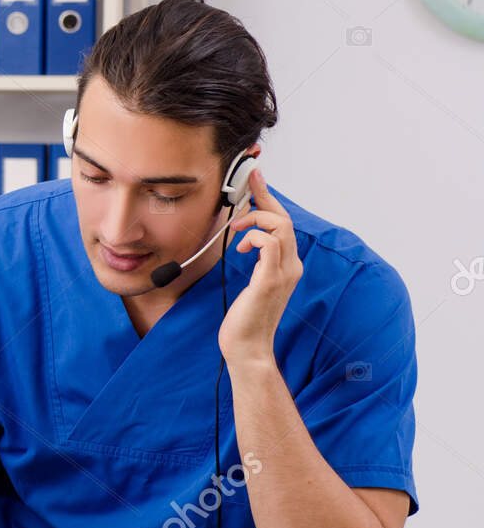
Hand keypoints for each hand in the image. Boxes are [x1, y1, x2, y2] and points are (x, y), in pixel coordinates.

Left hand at [218, 167, 301, 367]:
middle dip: (264, 198)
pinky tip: (241, 248)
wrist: (247, 348)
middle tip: (247, 185)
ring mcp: (284, 273)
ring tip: (236, 232)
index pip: (284, 224)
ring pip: (281, 227)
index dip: (269, 200)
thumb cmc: (245, 319)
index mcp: (288, 265)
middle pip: (285, 220)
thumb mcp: (251, 282)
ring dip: (255, 220)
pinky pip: (269, 244)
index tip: (256, 180)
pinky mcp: (270, 281)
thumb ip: (255, 261)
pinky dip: (254, 237)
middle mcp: (292, 267)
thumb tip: (245, 239)